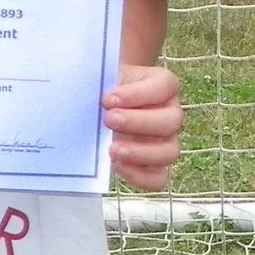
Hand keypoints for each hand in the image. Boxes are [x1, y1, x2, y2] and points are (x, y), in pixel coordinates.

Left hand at [105, 62, 183, 190]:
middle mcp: (170, 113)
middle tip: (108, 120)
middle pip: (171, 121)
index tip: (108, 97)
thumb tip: (83, 91)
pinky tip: (118, 165)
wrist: (101, 103)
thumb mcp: (103, 76)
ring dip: (141, 153)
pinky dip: (140, 176)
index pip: (164, 87)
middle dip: (138, 122)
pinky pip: (158, 178)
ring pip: (170, 152)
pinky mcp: (153, 164)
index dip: (138, 94)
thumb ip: (99, 81)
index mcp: (163, 85)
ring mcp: (165, 141)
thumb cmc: (105, 85)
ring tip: (112, 149)